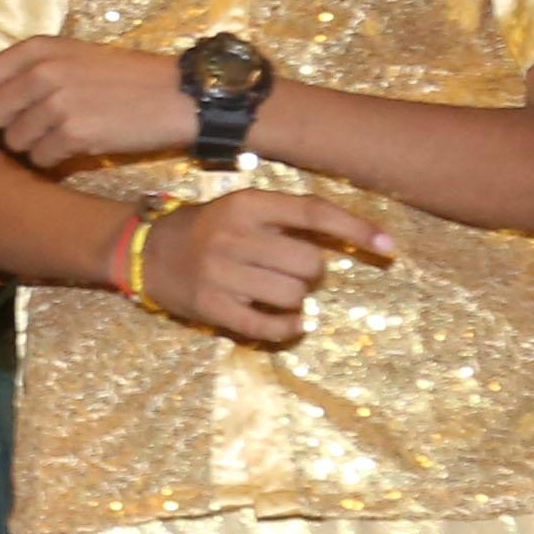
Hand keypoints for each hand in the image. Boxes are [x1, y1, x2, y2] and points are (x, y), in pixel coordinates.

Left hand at [0, 39, 195, 173]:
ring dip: (34, 144)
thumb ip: (13, 62)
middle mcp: (42, 72)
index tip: (10, 106)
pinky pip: (39, 159)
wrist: (176, 95)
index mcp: (37, 48)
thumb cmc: (121, 76)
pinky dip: (55, 159)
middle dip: (8, 126)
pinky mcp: (75, 133)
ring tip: (65, 131)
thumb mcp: (67, 56)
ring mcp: (57, 103)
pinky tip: (78, 144)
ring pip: (13, 141)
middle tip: (41, 123)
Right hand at [133, 188, 393, 346]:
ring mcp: (222, 274)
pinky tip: (290, 324)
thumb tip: (350, 238)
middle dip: (311, 272)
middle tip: (293, 272)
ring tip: (276, 292)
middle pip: (310, 262)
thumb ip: (286, 218)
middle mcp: (235, 236)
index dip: (356, 229)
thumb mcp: (240, 209)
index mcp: (247, 205)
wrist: (143, 252)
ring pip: (294, 294)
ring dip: (296, 298)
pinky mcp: (214, 308)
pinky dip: (289, 328)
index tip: (390, 247)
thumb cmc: (205, 229)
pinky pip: (270, 326)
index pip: (313, 212)